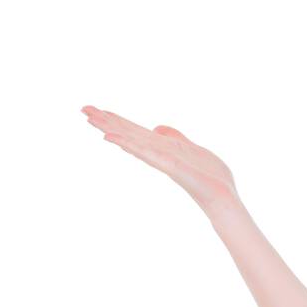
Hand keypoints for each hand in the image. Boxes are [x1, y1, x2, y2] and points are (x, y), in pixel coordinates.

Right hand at [82, 106, 241, 218]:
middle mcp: (157, 153)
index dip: (116, 120)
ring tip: (90, 119)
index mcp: (162, 147)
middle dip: (106, 121)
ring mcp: (162, 160)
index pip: (134, 130)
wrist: (223, 197)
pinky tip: (113, 139)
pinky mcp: (171, 166)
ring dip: (112, 129)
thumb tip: (158, 127)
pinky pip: (147, 154)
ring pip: (132, 141)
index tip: (96, 110)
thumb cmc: (209, 177)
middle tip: (83, 109)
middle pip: (128, 133)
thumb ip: (174, 138)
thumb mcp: (191, 148)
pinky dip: (129, 145)